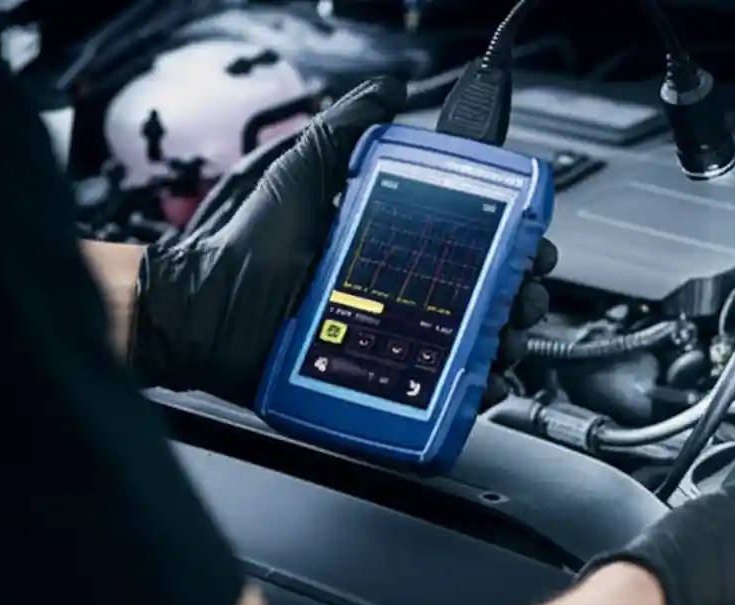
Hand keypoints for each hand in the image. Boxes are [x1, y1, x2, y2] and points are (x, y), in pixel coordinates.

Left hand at [133, 76, 556, 405]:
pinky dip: (474, 382)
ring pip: (472, 338)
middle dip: (520, 291)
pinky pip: (441, 385)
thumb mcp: (301, 173)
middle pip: (485, 292)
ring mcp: (396, 334)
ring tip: (509, 330)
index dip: (511, 243)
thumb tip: (389, 90)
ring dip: (506, 334)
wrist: (206, 312)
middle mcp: (402, 288)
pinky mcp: (383, 377)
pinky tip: (488, 372)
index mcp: (394, 242)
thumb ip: (344, 130)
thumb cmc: (246, 244)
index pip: (473, 241)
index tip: (528, 243)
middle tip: (524, 292)